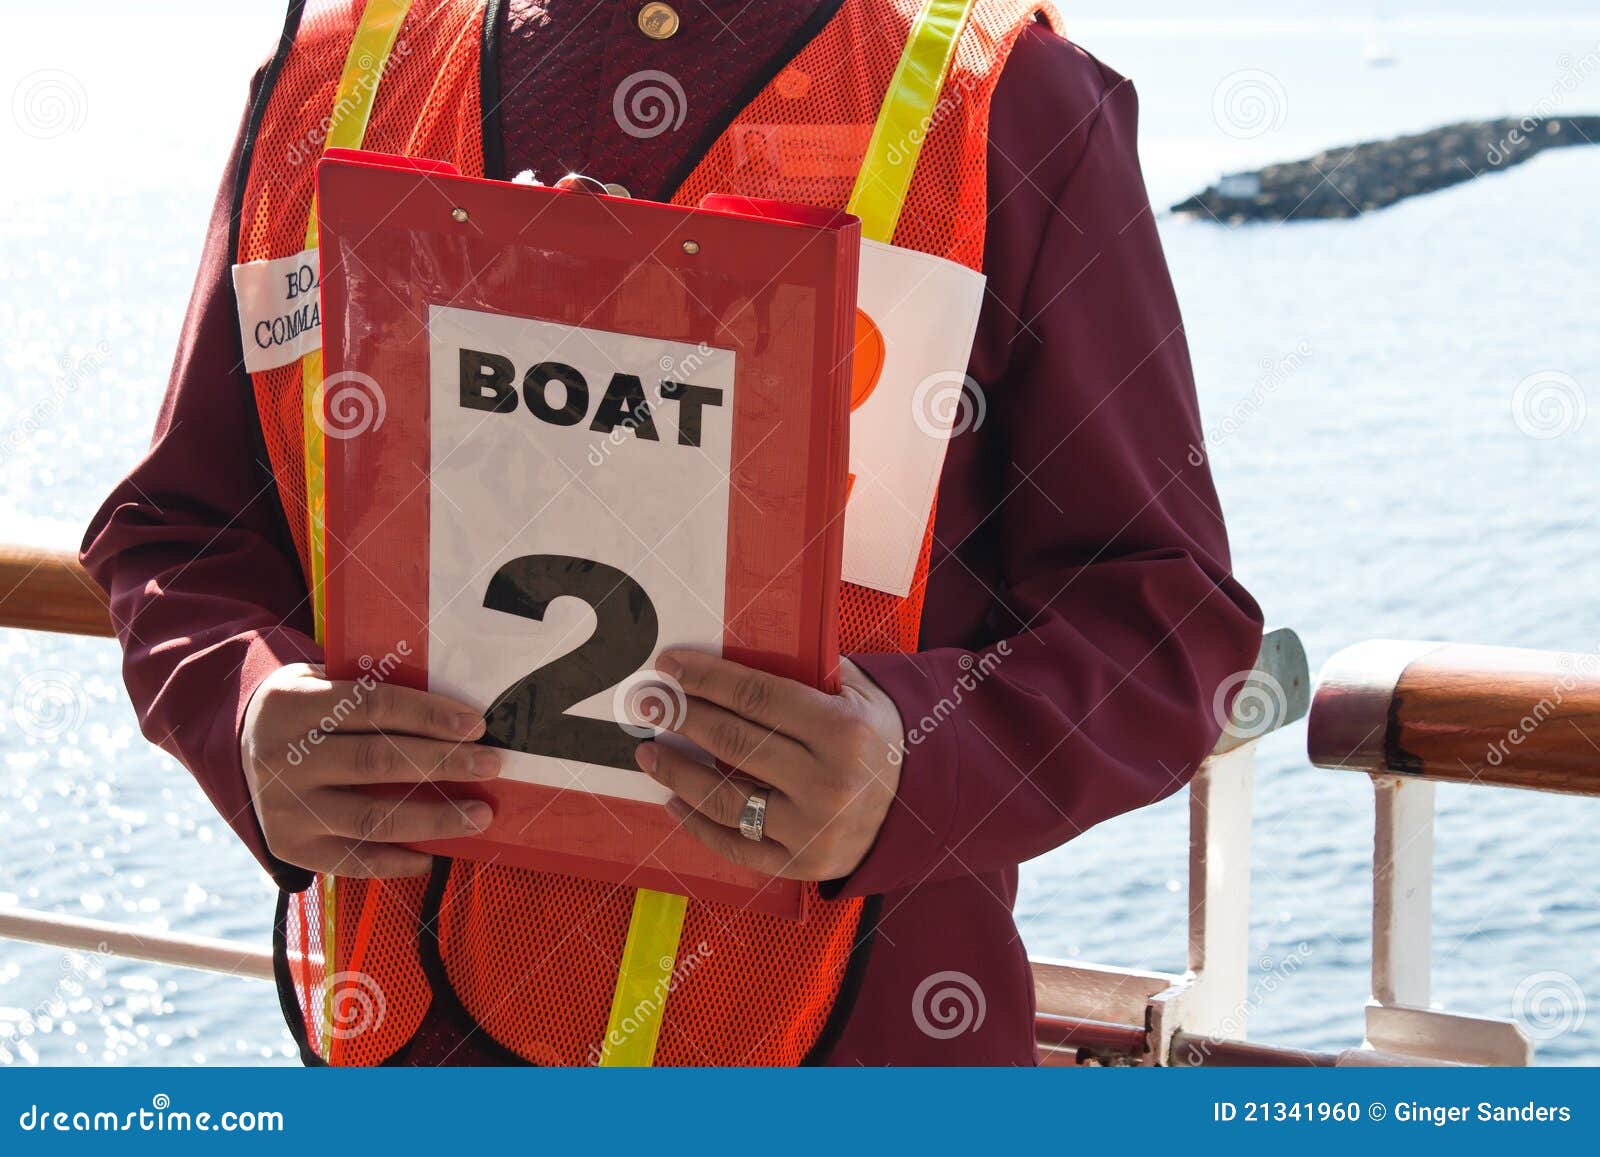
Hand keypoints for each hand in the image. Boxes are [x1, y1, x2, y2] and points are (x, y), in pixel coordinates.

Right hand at [239, 663, 499, 877]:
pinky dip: (396, 862)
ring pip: (370, 817)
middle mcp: (283, 758)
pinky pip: (351, 860)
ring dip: (433, 819)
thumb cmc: (308, 709)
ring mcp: (284, 807)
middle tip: (492, 765)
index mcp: (293, 705)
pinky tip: (434, 856)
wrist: (238, 744)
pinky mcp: (290, 846)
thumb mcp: (324, 682)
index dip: (428, 716)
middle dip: (442, 764)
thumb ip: (371, 692)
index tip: (476, 726)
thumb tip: (454, 714)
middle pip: (376, 762)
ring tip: (479, 815)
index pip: (372, 706)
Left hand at [634, 651, 904, 880]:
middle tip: (651, 704)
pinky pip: (736, 845)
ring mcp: (812, 829)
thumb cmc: (880, 738)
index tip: (671, 667)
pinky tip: (674, 800)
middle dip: (684, 719)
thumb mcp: (859, 694)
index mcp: (843, 730)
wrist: (920, 805)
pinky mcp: (801, 864)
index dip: (707, 680)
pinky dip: (697, 824)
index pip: (757, 696)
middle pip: (734, 743)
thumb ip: (806, 675)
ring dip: (678, 772)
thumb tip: (734, 658)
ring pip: (725, 797)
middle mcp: (827, 782)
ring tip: (650, 752)